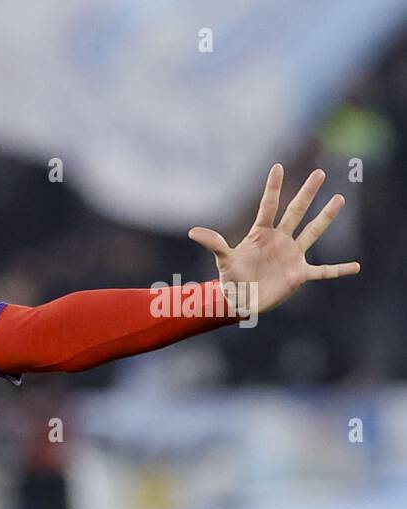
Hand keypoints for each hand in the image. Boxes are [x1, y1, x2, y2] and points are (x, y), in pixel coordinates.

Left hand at [188, 164, 359, 314]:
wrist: (240, 301)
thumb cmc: (231, 280)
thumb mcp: (223, 261)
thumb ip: (214, 244)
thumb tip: (193, 232)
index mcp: (261, 234)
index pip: (268, 206)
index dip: (273, 187)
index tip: (277, 166)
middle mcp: (280, 240)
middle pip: (296, 212)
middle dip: (307, 193)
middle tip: (319, 172)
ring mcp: (292, 255)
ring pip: (312, 232)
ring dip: (326, 217)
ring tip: (339, 199)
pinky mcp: (300, 274)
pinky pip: (324, 271)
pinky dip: (339, 270)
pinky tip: (356, 267)